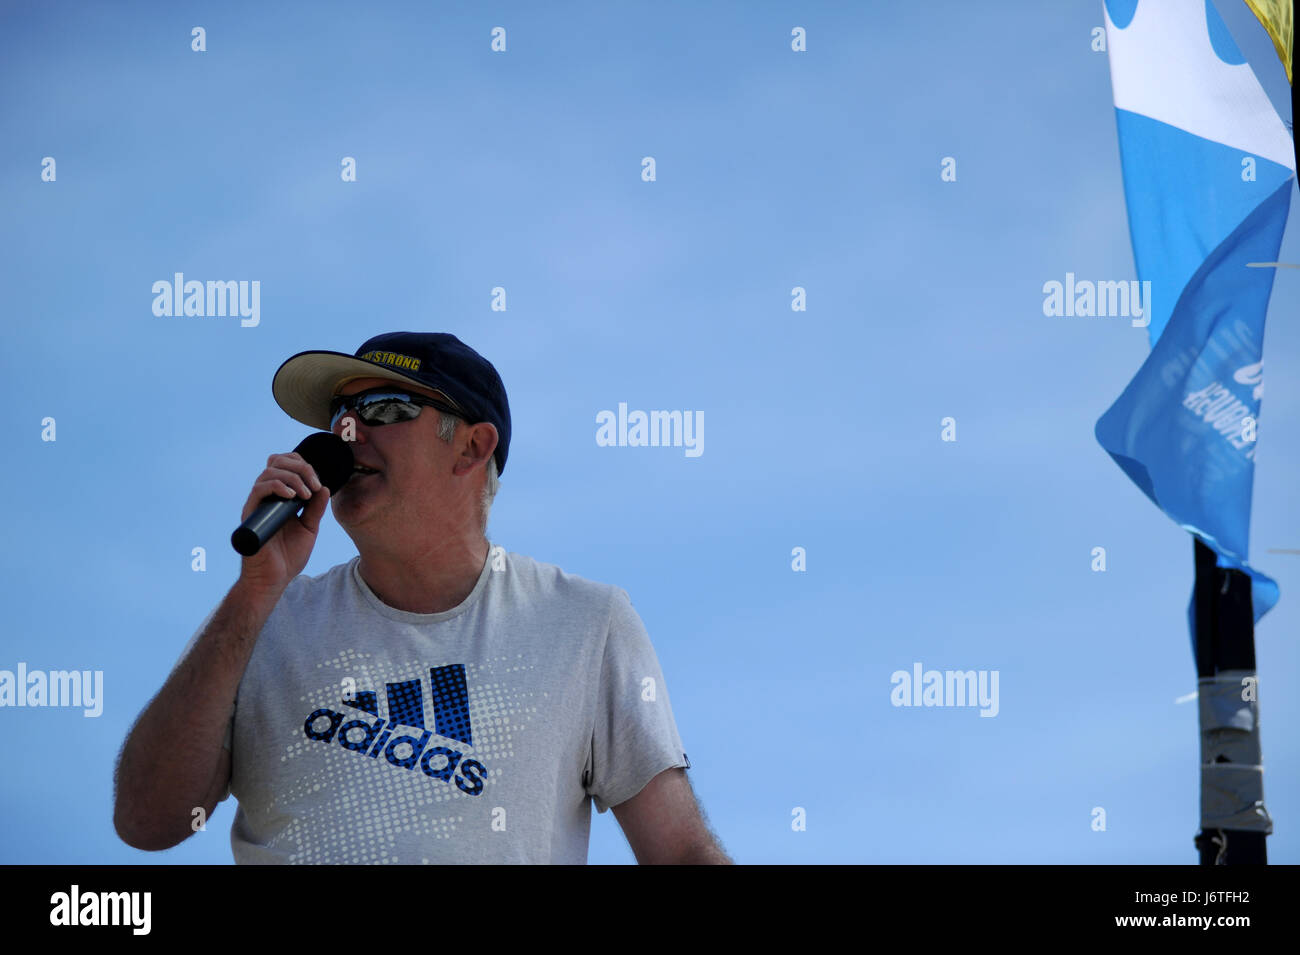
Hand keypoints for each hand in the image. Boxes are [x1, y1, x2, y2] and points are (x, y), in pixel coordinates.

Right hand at [237, 451, 329, 593]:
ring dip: (292, 477)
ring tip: (305, 493)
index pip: (286, 465)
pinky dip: (277, 486)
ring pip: (269, 472)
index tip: (317, 480)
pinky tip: (292, 496)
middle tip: (314, 483)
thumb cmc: (289, 556)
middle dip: (300, 467)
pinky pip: (259, 489)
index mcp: (281, 498)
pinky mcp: (250, 513)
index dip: (302, 464)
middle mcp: (268, 497)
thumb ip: (316, 508)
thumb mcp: (309, 528)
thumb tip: (324, 487)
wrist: (274, 578)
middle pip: (277, 462)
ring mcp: (258, 504)